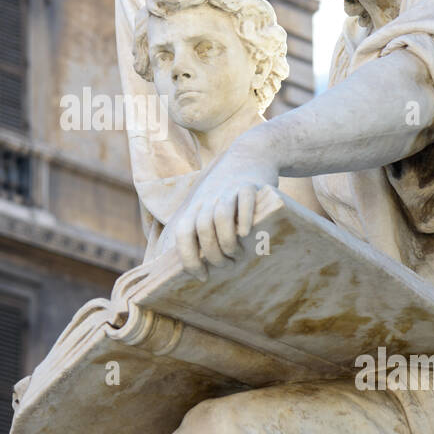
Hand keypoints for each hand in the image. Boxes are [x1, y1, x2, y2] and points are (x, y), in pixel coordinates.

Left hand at [173, 141, 278, 280]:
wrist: (250, 156)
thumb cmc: (228, 194)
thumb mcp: (209, 208)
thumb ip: (201, 233)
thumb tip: (196, 269)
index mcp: (195, 208)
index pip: (182, 234)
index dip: (189, 259)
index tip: (202, 277)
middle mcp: (208, 199)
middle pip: (202, 229)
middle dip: (213, 254)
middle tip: (226, 266)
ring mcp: (228, 191)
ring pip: (220, 217)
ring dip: (227, 241)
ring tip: (237, 254)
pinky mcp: (249, 185)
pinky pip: (244, 201)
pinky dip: (244, 219)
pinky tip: (246, 233)